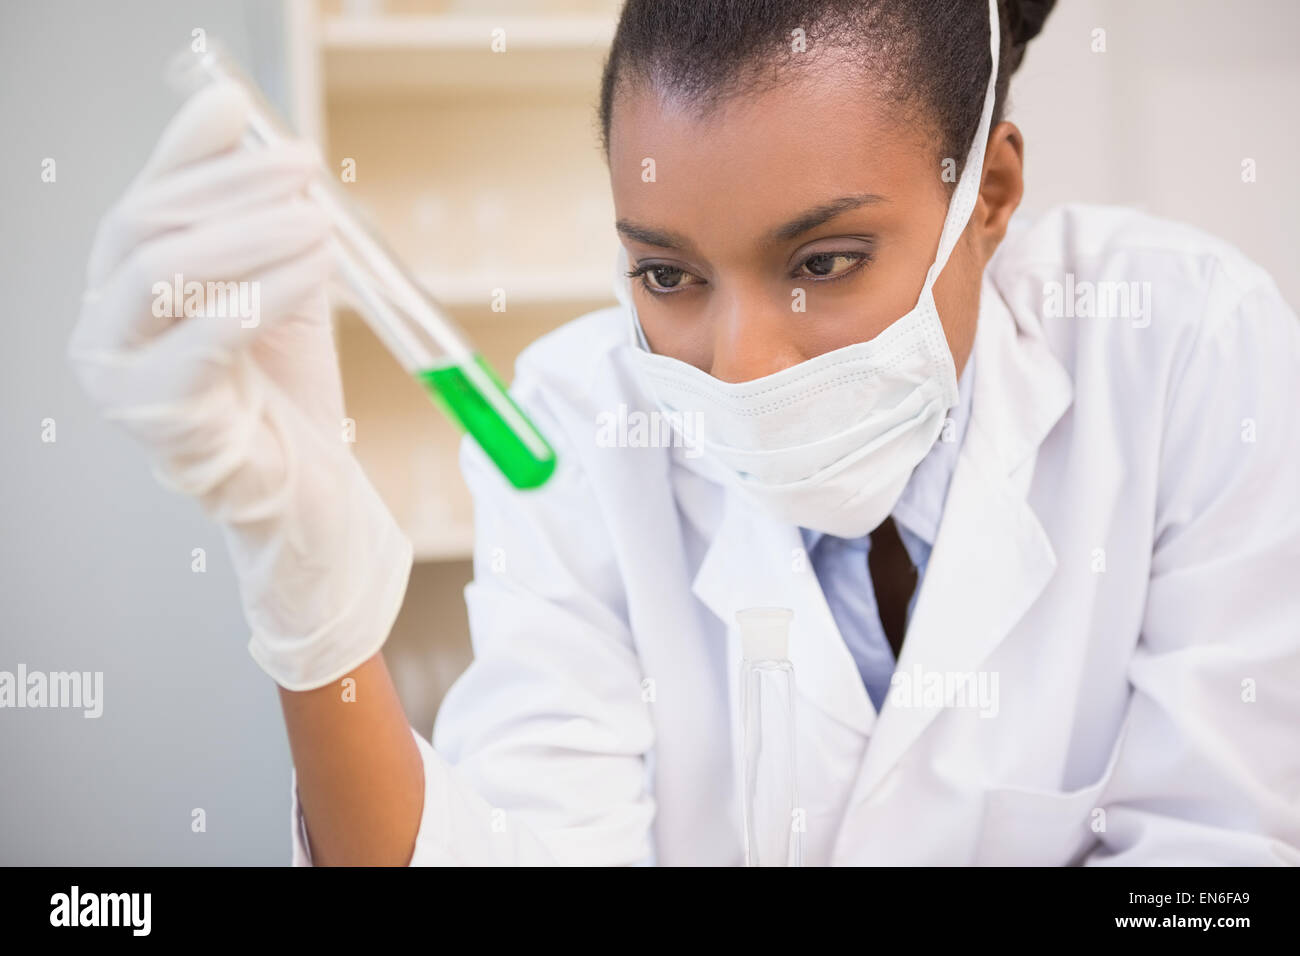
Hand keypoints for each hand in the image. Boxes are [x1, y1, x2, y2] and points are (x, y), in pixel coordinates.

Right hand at [68, 81, 412, 689]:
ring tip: (318, 225)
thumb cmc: (288, 389)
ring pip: (160, 271)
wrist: (307, 485)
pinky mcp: (159, 416)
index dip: (185, 150)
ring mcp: (119, 374)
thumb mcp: (281, 288)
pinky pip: (202, 337)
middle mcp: (105, 326)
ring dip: (248, 234)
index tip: (240, 111)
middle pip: (146, 225)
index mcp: (126, 288)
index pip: (145, 198)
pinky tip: (310, 271)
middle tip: (302, 168)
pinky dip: (260, 293)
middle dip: (229, 187)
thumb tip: (273, 146)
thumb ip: (268, 226)